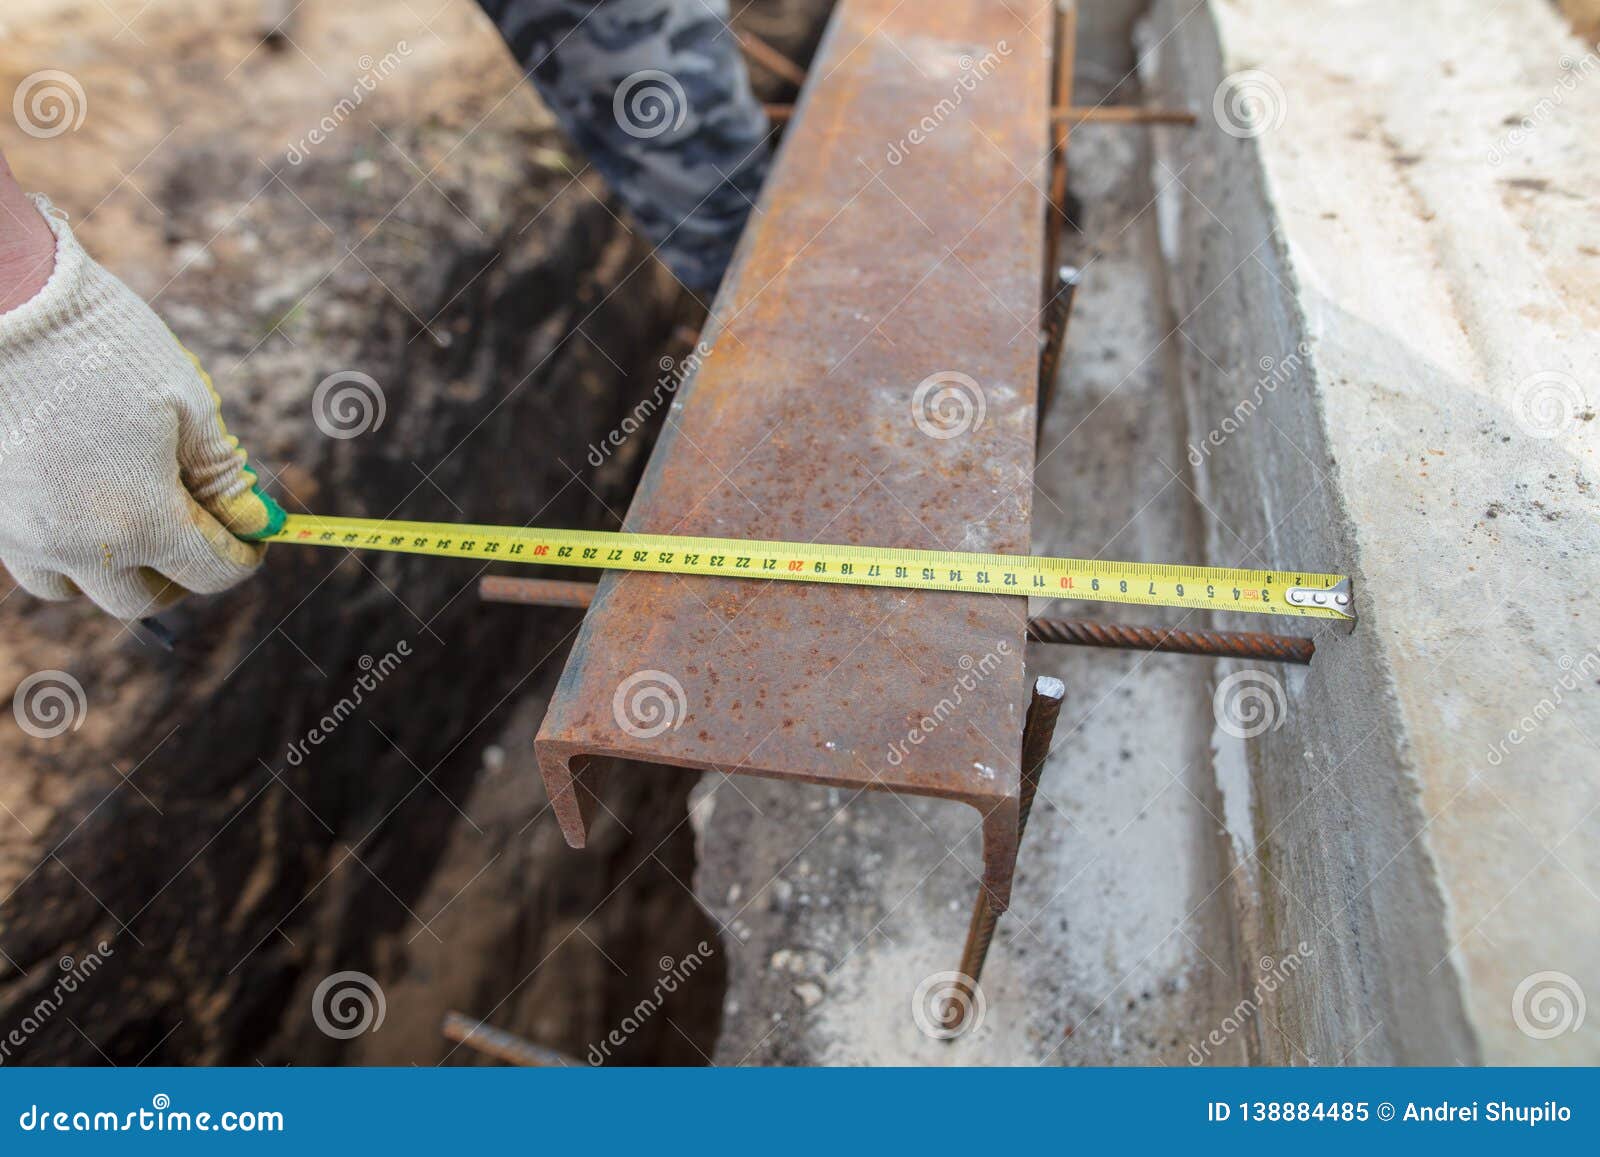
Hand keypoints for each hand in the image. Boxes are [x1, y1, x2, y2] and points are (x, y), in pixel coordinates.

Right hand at [0, 195, 284, 619]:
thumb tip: (251, 518)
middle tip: (197, 539)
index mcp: (139, 519)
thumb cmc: (105, 345)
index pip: (208, 573)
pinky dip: (64, 550)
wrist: (6, 303)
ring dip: (114, 571)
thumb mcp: (187, 403)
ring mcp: (22, 535)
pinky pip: (31, 560)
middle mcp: (76, 544)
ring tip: (135, 525)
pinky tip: (83, 504)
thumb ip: (220, 473)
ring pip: (76, 590)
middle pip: (140, 601)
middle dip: (178, 577)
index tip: (252, 538)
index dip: (241, 558)